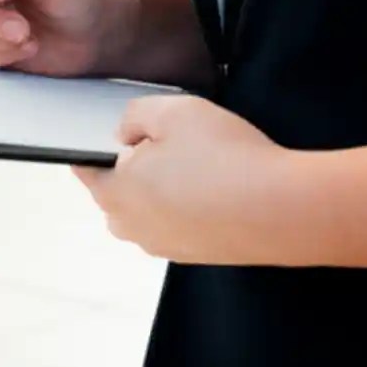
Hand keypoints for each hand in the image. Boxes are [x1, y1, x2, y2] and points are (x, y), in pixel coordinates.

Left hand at [73, 96, 313, 265]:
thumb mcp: (173, 111)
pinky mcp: (195, 255)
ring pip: (148, 212)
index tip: (106, 139)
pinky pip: (178, 225)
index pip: (86, 170)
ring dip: (160, 192)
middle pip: (116, 194)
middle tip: (165, 146)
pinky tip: (214, 189)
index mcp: (116, 193)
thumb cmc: (224, 158)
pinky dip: (187, 209)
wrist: (280, 209)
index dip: (95, 150)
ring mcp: (164, 246)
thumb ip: (134, 116)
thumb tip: (124, 133)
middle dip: (131, 171)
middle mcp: (133, 227)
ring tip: (195, 167)